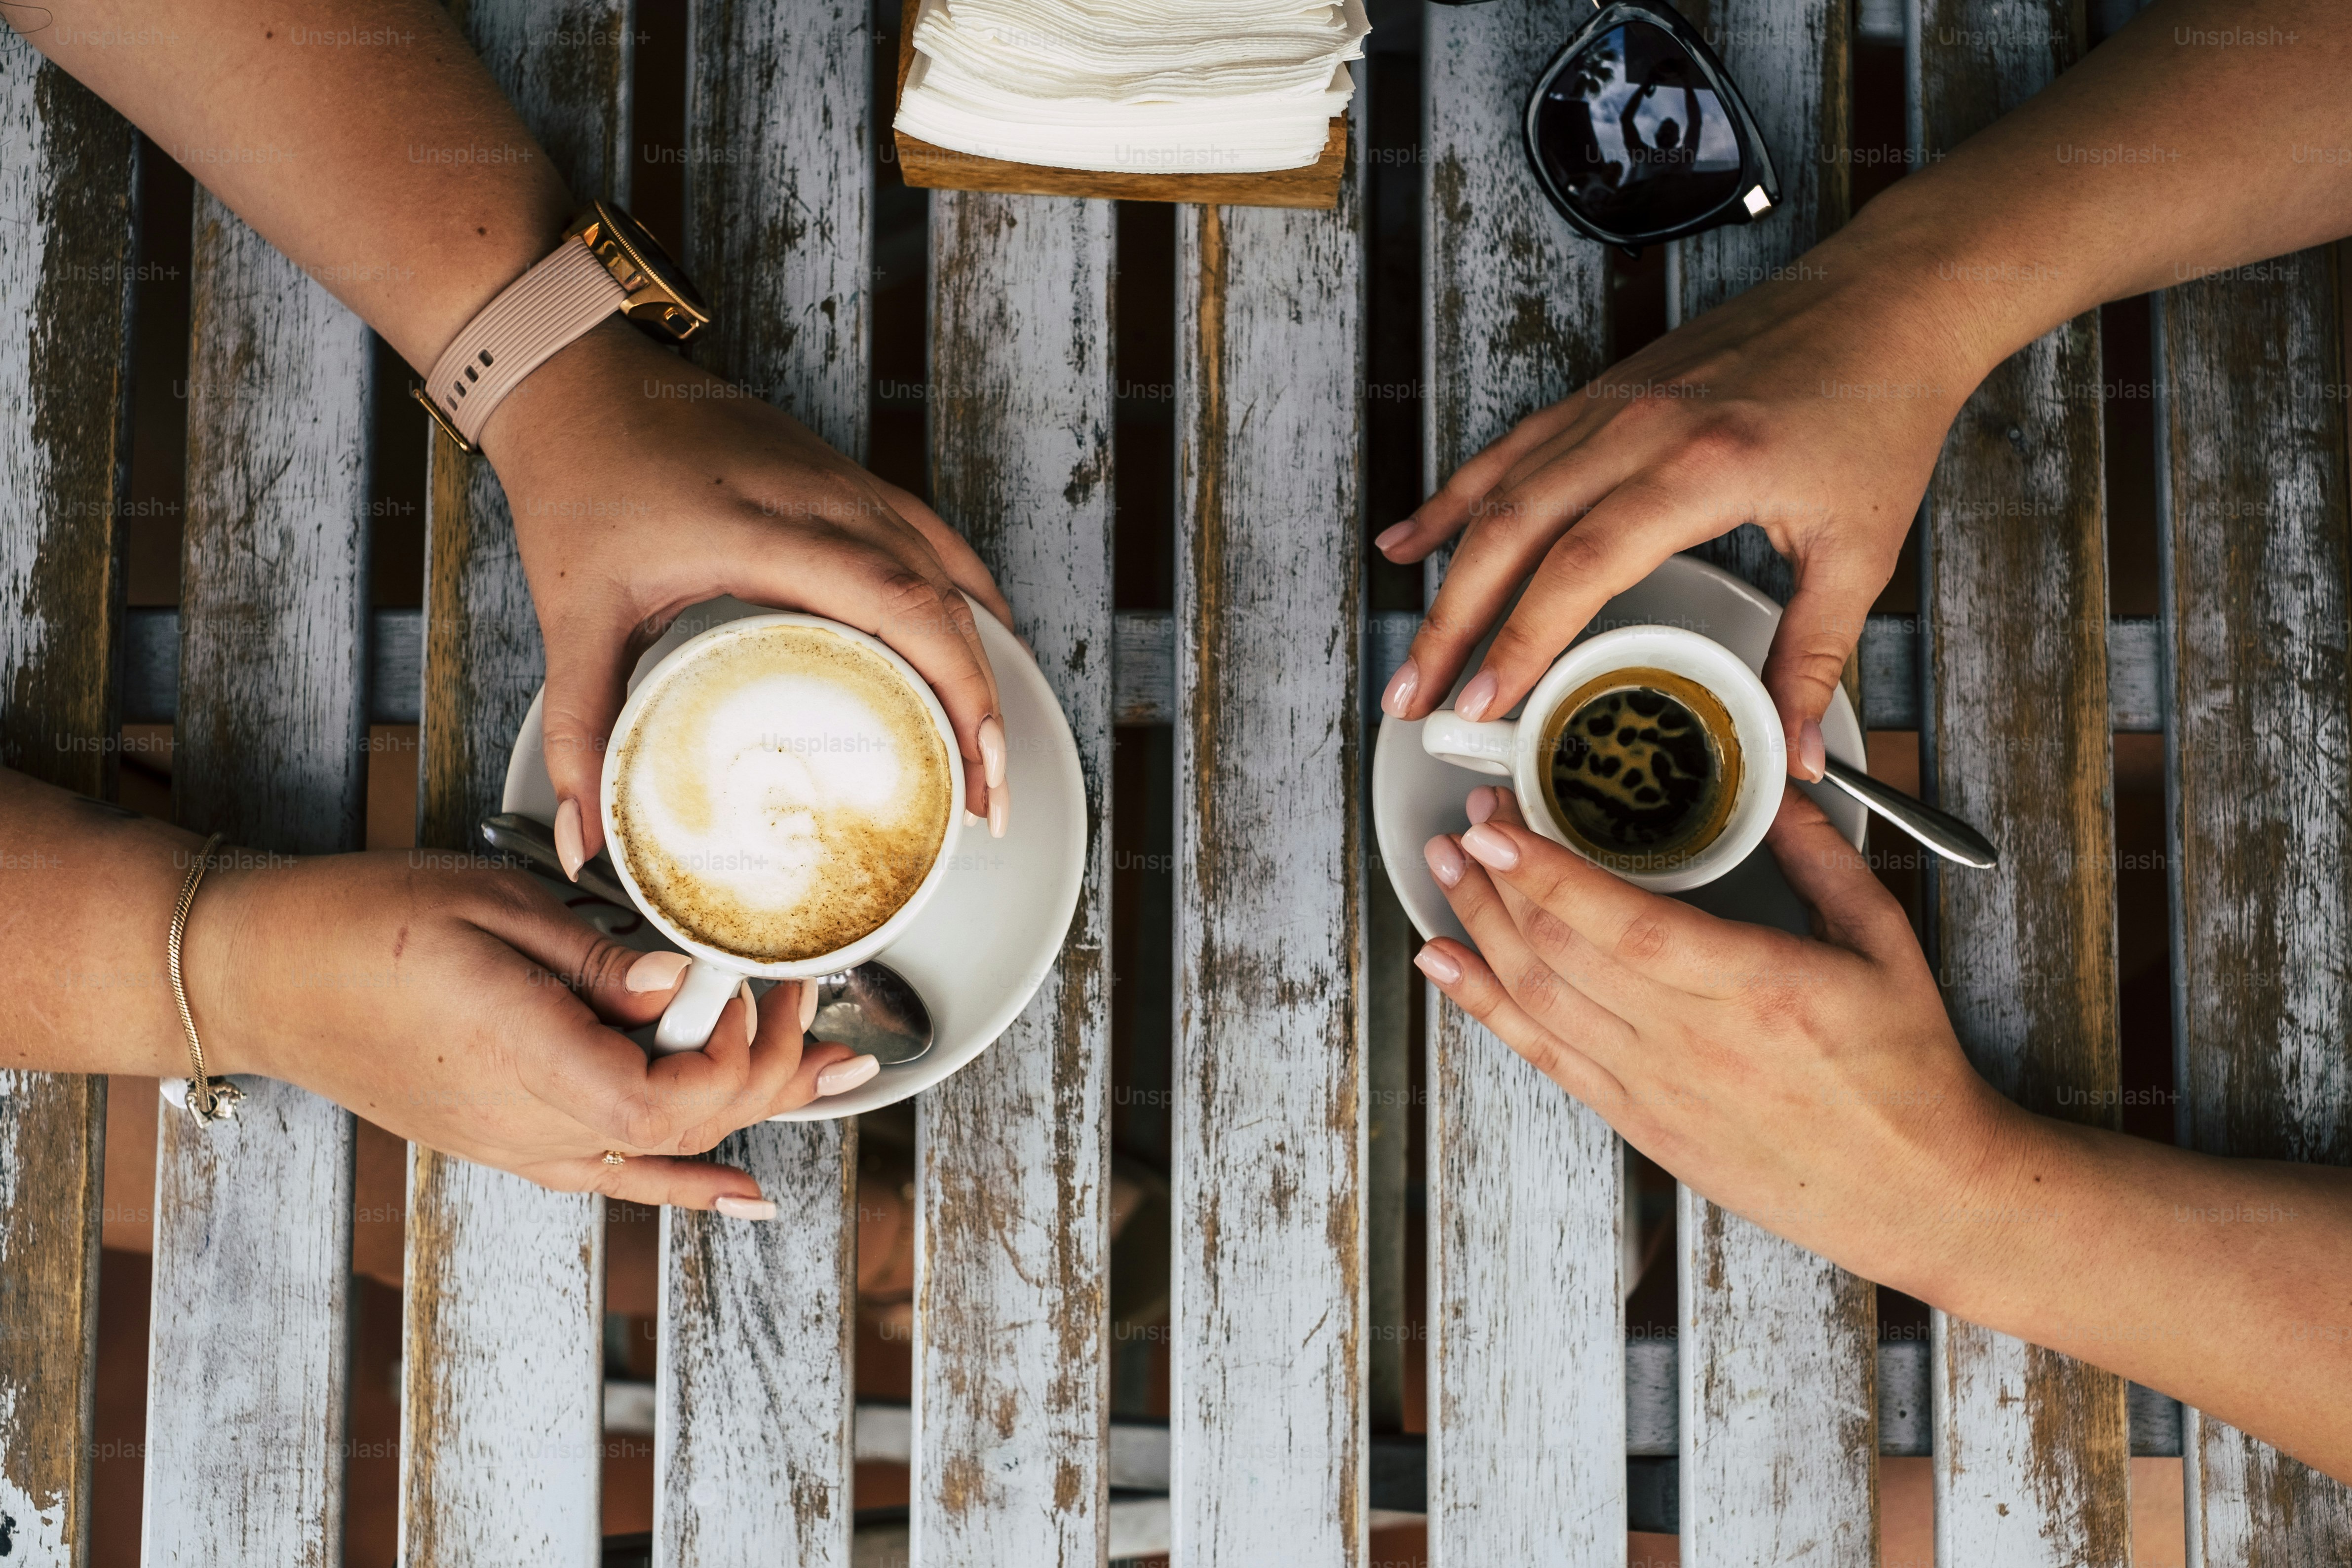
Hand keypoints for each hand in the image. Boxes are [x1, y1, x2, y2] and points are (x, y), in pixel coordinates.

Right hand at [189, 851, 872, 1212]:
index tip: (761, 984)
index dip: (735, 1055)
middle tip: (822, 1005)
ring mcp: (518, 1142)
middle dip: (771, 1072)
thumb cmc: (364, 922)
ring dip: (755, 1115)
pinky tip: (745, 1197)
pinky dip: (687, 1185)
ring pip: (664, 1154)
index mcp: (525, 1059)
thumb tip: (682, 984)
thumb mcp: (487, 905)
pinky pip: (616, 1175)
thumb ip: (593, 956)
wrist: (264, 974)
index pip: (667, 1099)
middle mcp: (527, 1123)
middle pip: (685, 1131)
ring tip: (836, 1078)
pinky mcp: (510, 1138)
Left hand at [478, 320, 1019, 873]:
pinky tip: (982, 647)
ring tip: (988, 748)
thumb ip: (579, 731)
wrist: (575, 376)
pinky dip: (968, 599)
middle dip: (983, 705)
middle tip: (987, 797)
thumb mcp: (571, 615)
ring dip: (982, 660)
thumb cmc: (578, 480)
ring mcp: (842, 482)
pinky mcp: (844, 477)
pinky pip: (934, 540)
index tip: (976, 768)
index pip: (900, 606)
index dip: (956, 689)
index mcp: (763, 529)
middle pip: (943, 601)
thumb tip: (577, 841)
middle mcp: (823, 499)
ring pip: (948, 572)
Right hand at [1375, 246, 1972, 780]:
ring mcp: (1614, 401)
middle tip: (1414, 699)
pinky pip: (1509, 450)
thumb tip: (1793, 752)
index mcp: (1702, 465)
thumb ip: (1815, 656)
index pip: (1581, 565)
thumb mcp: (1861, 548)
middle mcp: (1641, 425)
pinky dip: (1454, 498)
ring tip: (1411, 652)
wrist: (1892, 298)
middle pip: (1511, 533)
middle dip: (1451, 626)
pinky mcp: (1606, 390)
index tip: (1484, 704)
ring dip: (1441, 575)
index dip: (1521, 641)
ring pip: (1496, 492)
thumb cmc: (1880, 407)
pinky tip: (1413, 539)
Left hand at [1412, 785, 2020, 1292]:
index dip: (1547, 872)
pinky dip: (1485, 1007)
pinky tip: (1445, 963)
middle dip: (1498, 882)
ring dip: (1479, 931)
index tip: (1497, 823)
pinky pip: (1543, 1056)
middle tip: (1464, 824)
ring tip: (1444, 872)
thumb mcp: (1883, 941)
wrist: (1913, 1191)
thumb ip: (1822, 854)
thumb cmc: (1905, 1068)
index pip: (1623, 923)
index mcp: (1755, 987)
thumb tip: (1777, 783)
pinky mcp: (1640, 1122)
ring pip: (1540, 1000)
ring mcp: (1657, 1088)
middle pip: (1563, 954)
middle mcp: (1692, 1042)